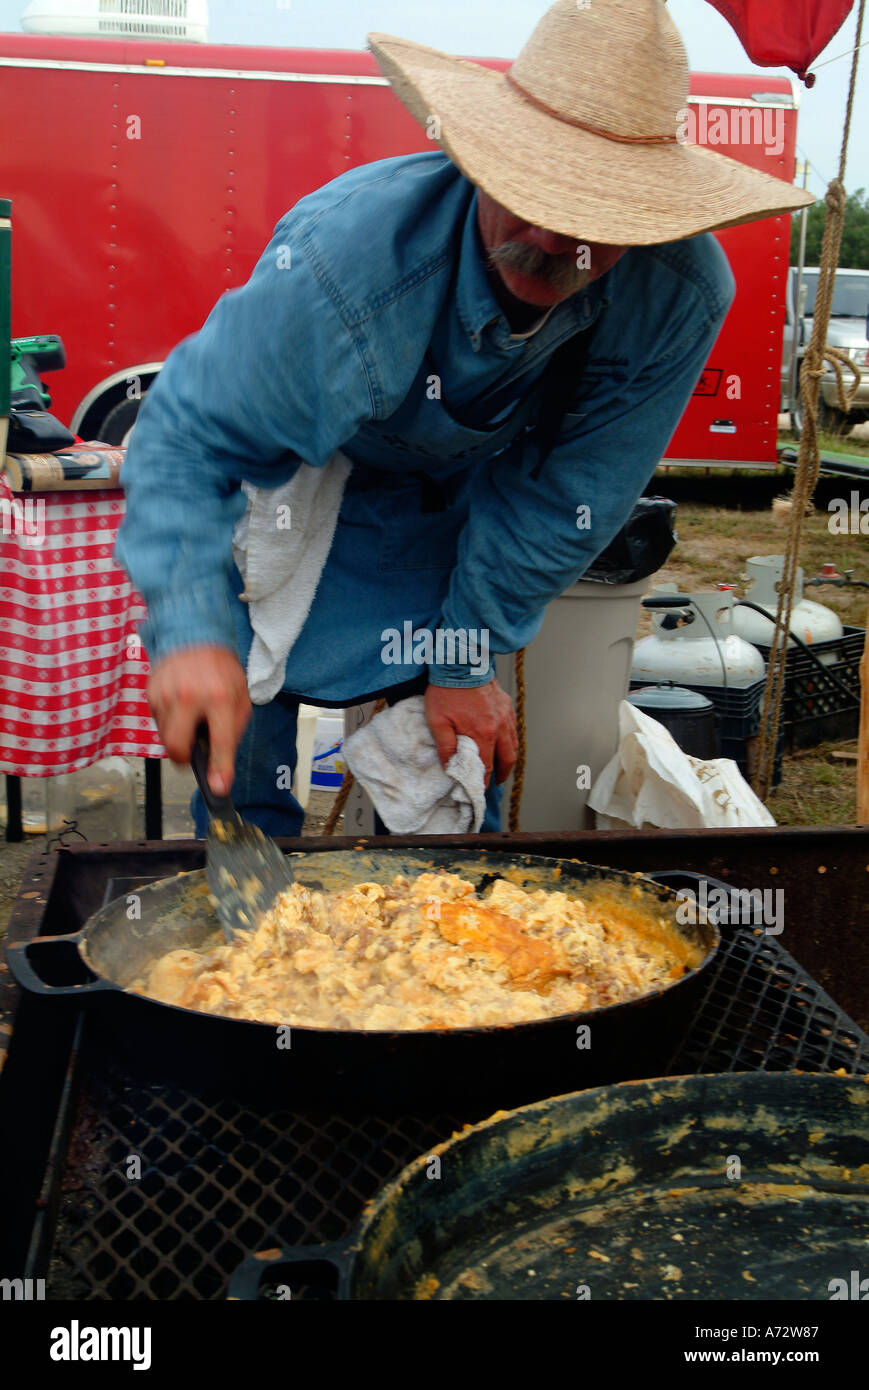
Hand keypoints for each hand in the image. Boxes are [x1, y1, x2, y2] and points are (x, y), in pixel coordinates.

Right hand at [147, 645, 250, 796]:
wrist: (195, 637)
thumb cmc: (221, 672)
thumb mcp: (240, 699)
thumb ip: (232, 733)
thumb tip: (220, 768)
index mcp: (220, 698)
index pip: (220, 743)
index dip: (219, 770)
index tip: (218, 788)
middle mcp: (190, 697)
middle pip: (177, 749)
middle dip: (184, 760)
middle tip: (193, 753)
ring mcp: (166, 695)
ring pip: (166, 738)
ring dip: (179, 737)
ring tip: (191, 717)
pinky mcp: (150, 694)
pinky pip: (158, 723)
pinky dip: (170, 722)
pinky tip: (180, 706)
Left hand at [425, 678, 517, 787]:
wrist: (461, 663)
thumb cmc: (447, 691)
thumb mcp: (438, 721)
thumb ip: (445, 746)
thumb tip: (450, 767)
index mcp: (483, 734)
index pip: (486, 766)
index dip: (483, 782)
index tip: (478, 792)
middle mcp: (499, 727)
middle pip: (507, 758)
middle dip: (502, 774)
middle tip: (494, 783)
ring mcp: (506, 715)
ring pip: (513, 744)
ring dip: (508, 758)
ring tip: (501, 767)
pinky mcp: (506, 705)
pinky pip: (513, 729)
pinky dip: (510, 741)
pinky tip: (504, 742)